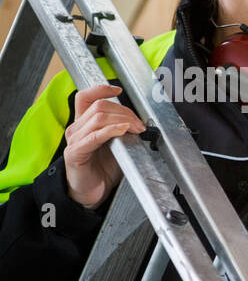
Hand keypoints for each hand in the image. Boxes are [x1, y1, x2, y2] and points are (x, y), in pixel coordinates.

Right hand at [63, 83, 146, 209]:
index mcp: (84, 123)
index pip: (85, 97)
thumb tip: (140, 122)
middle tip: (141, 124)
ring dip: (122, 120)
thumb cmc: (104, 169)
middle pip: (99, 106)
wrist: (92, 192)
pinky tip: (123, 130)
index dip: (100, 89)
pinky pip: (94, 136)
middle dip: (124, 111)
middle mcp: (76, 128)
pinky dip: (111, 130)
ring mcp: (74, 140)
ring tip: (137, 129)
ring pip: (98, 117)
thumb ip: (124, 131)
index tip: (118, 89)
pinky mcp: (75, 153)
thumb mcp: (118, 145)